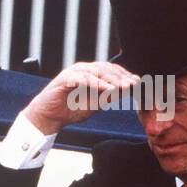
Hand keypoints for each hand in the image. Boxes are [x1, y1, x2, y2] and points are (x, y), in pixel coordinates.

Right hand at [24, 61, 140, 134]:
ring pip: (95, 71)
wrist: (49, 118)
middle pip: (105, 68)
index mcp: (90, 73)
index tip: (137, 82)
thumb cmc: (71, 110)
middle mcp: (82, 69)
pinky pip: (82, 78)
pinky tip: (106, 88)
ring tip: (122, 86)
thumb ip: (108, 97)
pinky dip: (95, 83)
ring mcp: (73, 72)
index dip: (124, 75)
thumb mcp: (95, 105)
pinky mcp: (65, 79)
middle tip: (132, 84)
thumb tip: (125, 90)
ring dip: (110, 79)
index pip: (110, 70)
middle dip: (120, 76)